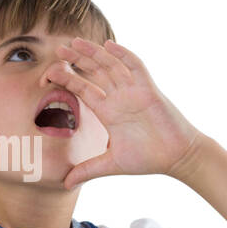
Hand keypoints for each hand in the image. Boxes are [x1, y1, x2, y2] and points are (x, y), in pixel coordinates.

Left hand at [46, 37, 204, 187]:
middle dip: (78, 59)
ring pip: (111, 65)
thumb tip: (66, 185)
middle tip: (59, 49)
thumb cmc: (149, 158)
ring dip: (95, 52)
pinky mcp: (149, 90)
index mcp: (109, 111)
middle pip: (95, 72)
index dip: (67, 80)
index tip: (49, 73)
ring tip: (76, 42)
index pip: (83, 90)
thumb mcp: (111, 164)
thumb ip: (88, 170)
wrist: (177, 158)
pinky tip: (109, 45)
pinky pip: (136, 67)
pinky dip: (124, 55)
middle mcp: (119, 97)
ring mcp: (134, 91)